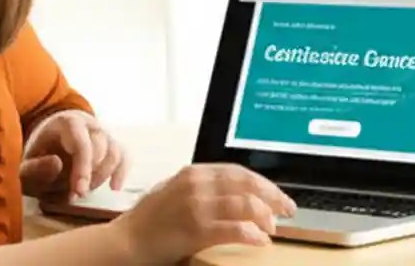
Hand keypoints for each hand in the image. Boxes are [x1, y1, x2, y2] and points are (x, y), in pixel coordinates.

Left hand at [22, 110, 127, 199]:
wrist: (50, 140)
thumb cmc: (38, 154)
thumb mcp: (25, 163)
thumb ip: (33, 168)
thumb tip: (58, 164)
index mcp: (66, 123)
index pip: (81, 143)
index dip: (82, 168)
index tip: (78, 192)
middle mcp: (89, 124)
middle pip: (100, 148)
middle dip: (89, 175)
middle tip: (74, 195)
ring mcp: (103, 133)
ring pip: (115, 152)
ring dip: (102, 176)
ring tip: (84, 191)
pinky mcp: (112, 145)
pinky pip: (124, 156)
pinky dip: (121, 172)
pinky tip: (114, 188)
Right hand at [109, 163, 296, 262]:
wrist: (126, 241)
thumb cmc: (151, 220)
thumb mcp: (176, 191)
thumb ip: (203, 188)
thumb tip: (236, 193)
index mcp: (194, 173)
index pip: (239, 172)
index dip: (264, 184)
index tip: (279, 196)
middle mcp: (197, 184)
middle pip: (248, 184)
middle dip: (274, 197)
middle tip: (288, 210)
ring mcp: (197, 206)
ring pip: (246, 204)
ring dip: (266, 217)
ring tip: (273, 228)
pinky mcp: (196, 229)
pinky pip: (235, 229)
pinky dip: (253, 234)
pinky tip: (261, 241)